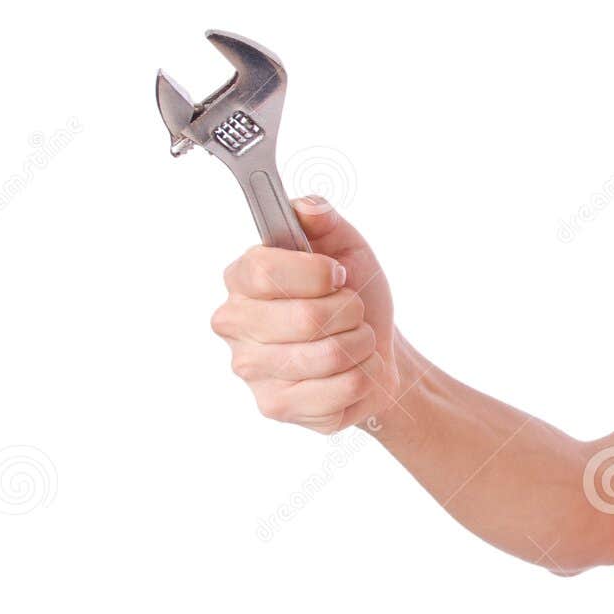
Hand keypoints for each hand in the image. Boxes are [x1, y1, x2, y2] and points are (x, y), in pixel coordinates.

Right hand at [211, 195, 399, 434]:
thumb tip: (305, 207)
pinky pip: (340, 390)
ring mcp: (250, 370)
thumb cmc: (355, 298)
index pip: (264, 270)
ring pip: (327, 355)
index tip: (338, 276)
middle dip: (349, 312)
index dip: (314, 273)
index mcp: (242, 279)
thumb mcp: (348, 248)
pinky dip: (364, 376)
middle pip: (303, 317)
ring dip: (360, 344)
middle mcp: (234, 324)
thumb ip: (324, 220)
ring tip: (354, 341)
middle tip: (351, 313)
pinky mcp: (275, 406)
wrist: (379, 351)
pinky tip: (352, 372)